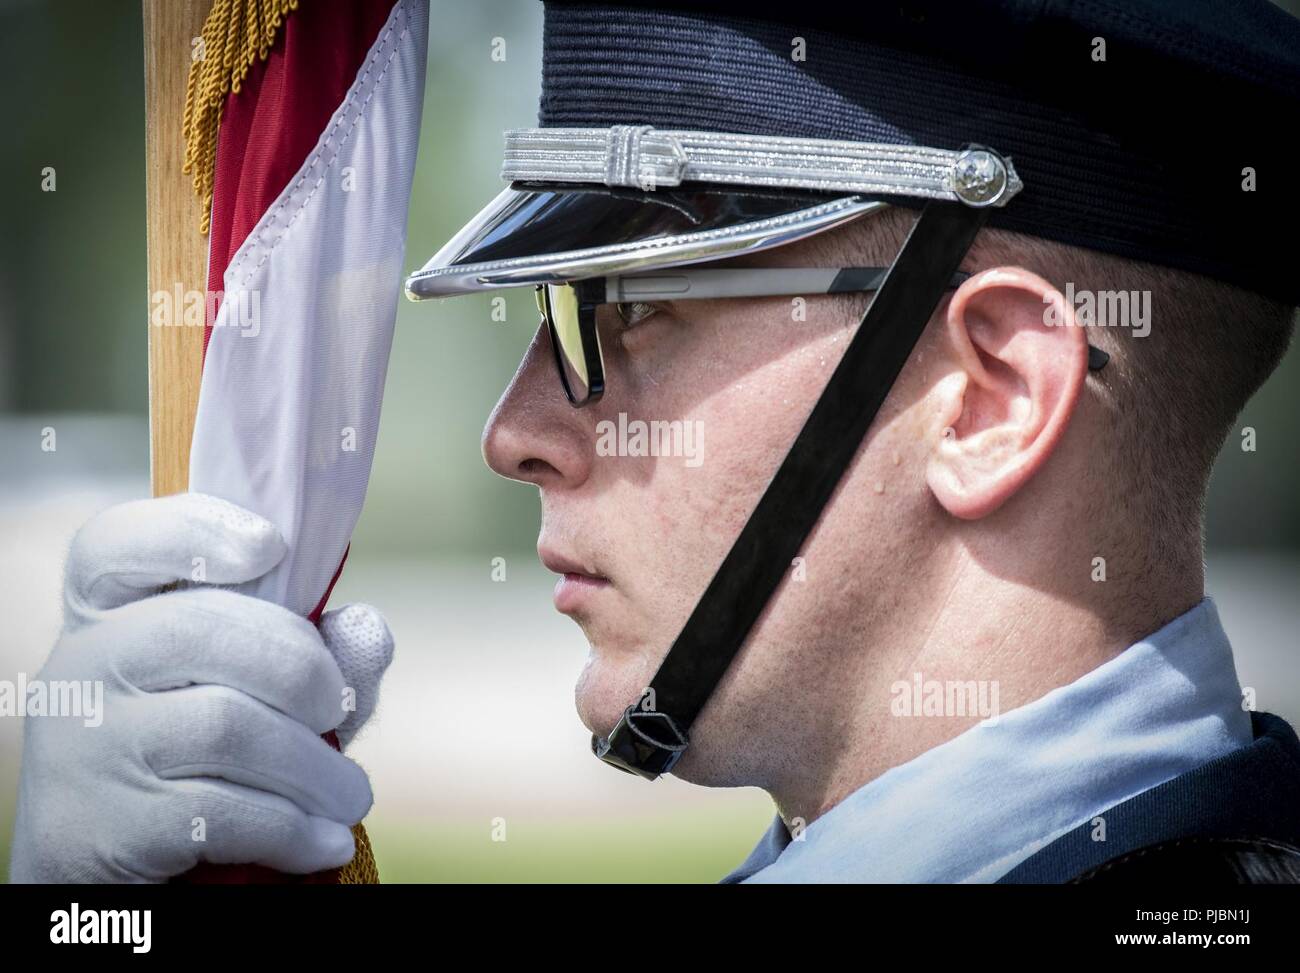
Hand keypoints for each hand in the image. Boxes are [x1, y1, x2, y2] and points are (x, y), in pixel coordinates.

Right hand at [8, 493, 391, 882]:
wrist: (102, 862)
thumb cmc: (193, 754)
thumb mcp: (251, 691)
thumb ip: (314, 652)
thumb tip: (370, 629)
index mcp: (108, 614)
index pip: (115, 545)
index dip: (193, 530)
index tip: (271, 545)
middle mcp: (83, 665)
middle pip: (203, 633)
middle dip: (303, 671)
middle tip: (338, 710)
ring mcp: (84, 744)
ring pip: (225, 727)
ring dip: (314, 767)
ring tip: (350, 794)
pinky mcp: (99, 824)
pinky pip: (220, 812)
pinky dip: (292, 829)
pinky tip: (326, 842)